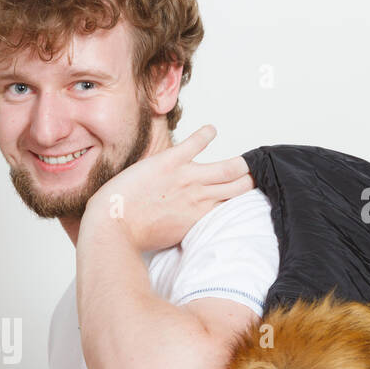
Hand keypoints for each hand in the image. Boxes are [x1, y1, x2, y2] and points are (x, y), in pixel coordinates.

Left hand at [82, 124, 254, 252]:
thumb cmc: (135, 235)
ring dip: (241, 162)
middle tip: (256, 173)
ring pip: (231, 167)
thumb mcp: (171, 238)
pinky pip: (196, 142)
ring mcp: (188, 178)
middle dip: (252, 180)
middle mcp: (201, 198)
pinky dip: (206, 134)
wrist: (113, 224)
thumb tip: (191, 223)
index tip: (250, 194)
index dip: (244, 200)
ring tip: (245, 159)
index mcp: (201, 218)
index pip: (235, 206)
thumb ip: (187, 227)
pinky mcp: (171, 161)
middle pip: (242, 186)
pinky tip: (210, 129)